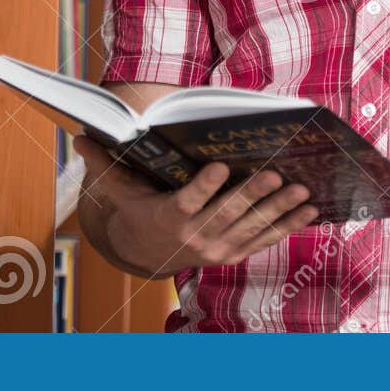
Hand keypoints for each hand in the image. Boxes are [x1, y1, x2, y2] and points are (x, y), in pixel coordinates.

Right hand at [74, 136, 317, 276]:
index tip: (220, 166)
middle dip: (254, 194)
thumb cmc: (139, 210)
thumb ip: (105, 165)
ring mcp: (217, 249)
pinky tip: (310, 210)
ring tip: (303, 189)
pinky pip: (264, 240)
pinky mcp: (234, 254)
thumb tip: (79, 136)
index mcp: (169, 216)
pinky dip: (288, 226)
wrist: (148, 253)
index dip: (204, 185)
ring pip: (252, 227)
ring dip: (279, 209)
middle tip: (277, 172)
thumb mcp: (120, 191)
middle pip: (228, 213)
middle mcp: (195, 236)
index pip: (188, 200)